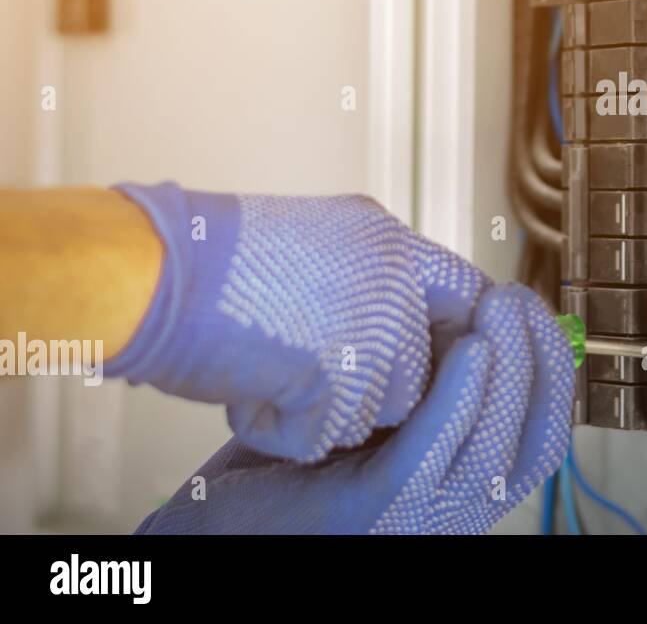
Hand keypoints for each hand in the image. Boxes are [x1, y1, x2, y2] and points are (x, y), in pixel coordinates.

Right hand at [107, 182, 489, 461]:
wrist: (150, 270)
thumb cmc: (201, 259)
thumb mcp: (310, 246)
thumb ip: (365, 280)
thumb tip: (398, 326)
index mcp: (388, 239)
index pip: (465, 294)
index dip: (454, 335)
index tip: (445, 359)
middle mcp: (395, 279)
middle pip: (417, 370)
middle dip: (363, 385)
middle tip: (300, 358)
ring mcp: (374, 329)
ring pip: (375, 412)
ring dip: (319, 407)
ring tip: (264, 364)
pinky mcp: (340, 379)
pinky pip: (322, 438)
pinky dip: (276, 428)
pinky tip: (244, 386)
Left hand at [135, 285, 574, 533]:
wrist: (207, 522)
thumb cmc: (288, 465)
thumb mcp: (376, 416)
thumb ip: (423, 382)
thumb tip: (471, 309)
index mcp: (457, 485)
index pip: (541, 434)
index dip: (553, 370)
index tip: (535, 311)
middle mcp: (447, 509)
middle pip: (532, 441)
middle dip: (539, 360)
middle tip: (516, 300)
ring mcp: (411, 515)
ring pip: (493, 445)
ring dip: (507, 368)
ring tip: (497, 310)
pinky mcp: (368, 509)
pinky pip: (433, 453)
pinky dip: (459, 398)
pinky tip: (468, 349)